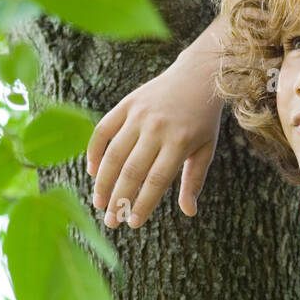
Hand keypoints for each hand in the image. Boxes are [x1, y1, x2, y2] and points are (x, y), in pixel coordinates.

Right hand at [86, 56, 223, 228]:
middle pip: (132, 171)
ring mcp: (139, 114)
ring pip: (114, 154)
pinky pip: (104, 130)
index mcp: (179, 142)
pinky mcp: (127, 104)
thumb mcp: (206, 150)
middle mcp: (157, 128)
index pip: (156, 180)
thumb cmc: (202, 120)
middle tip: (111, 222)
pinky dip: (95, 151)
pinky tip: (94, 172)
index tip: (133, 223)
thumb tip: (189, 212)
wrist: (197, 76)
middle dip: (119, 200)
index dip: (143, 203)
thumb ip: (194, 180)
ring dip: (104, 182)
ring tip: (99, 204)